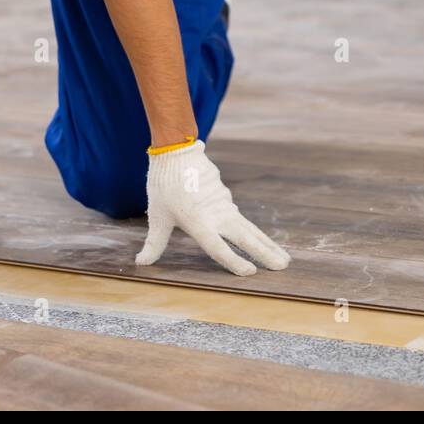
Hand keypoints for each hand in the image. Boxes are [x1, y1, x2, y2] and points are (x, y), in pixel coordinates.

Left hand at [136, 139, 290, 275]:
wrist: (176, 151)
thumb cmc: (164, 185)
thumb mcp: (157, 216)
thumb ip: (154, 243)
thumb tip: (141, 264)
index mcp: (198, 222)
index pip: (218, 247)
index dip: (233, 261)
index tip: (250, 272)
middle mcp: (216, 215)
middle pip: (245, 238)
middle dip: (265, 253)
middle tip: (283, 267)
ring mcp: (224, 204)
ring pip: (249, 228)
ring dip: (266, 243)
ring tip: (282, 257)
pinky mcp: (225, 196)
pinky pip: (240, 217)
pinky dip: (253, 230)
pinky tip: (260, 240)